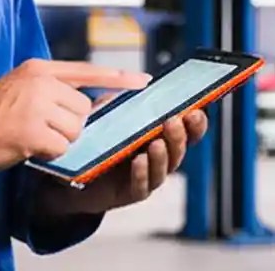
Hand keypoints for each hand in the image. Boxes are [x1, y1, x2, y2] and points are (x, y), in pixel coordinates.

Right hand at [0, 59, 150, 171]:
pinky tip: (28, 149)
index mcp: (38, 69)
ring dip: (59, 141)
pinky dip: (49, 154)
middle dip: (71, 125)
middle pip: (83, 108)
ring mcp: (36, 105)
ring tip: (31, 138)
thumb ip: (50, 90)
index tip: (144, 80)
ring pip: (75, 129)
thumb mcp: (19, 89)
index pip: (87, 70)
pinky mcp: (32, 131)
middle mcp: (40, 82)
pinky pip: (61, 148)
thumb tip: (86, 106)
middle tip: (42, 130)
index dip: (118, 77)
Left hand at [38, 109, 209, 216]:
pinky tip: (139, 162)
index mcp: (161, 136)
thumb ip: (124, 100)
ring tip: (156, 144)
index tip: (196, 110)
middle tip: (174, 121)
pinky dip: (142, 173)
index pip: (187, 130)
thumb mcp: (110, 114)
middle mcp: (159, 157)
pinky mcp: (132, 192)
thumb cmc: (99, 141)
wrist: (77, 176)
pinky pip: (141, 185)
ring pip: (164, 168)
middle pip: (179, 148)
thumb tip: (143, 82)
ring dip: (162, 155)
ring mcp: (148, 176)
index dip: (195, 122)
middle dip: (179, 135)